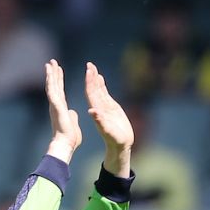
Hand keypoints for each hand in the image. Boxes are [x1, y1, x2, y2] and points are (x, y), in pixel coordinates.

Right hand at [44, 59, 81, 162]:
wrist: (66, 144)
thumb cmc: (69, 137)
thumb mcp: (72, 122)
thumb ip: (72, 116)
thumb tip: (72, 112)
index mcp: (61, 108)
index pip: (59, 90)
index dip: (59, 80)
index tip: (58, 70)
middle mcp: (56, 104)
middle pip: (54, 85)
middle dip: (53, 73)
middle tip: (52, 62)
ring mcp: (55, 105)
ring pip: (52, 85)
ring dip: (51, 74)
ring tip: (50, 63)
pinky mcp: (56, 106)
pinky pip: (52, 90)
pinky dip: (51, 80)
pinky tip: (50, 72)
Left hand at [85, 62, 133, 176]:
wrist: (121, 144)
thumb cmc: (115, 140)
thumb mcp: (108, 131)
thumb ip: (100, 121)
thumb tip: (91, 111)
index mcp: (96, 111)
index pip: (91, 94)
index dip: (89, 82)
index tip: (88, 72)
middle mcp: (99, 107)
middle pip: (93, 89)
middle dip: (91, 77)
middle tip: (89, 64)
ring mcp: (104, 107)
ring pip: (98, 90)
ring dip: (95, 79)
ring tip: (92, 67)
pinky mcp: (111, 108)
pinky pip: (104, 94)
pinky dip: (102, 85)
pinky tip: (100, 77)